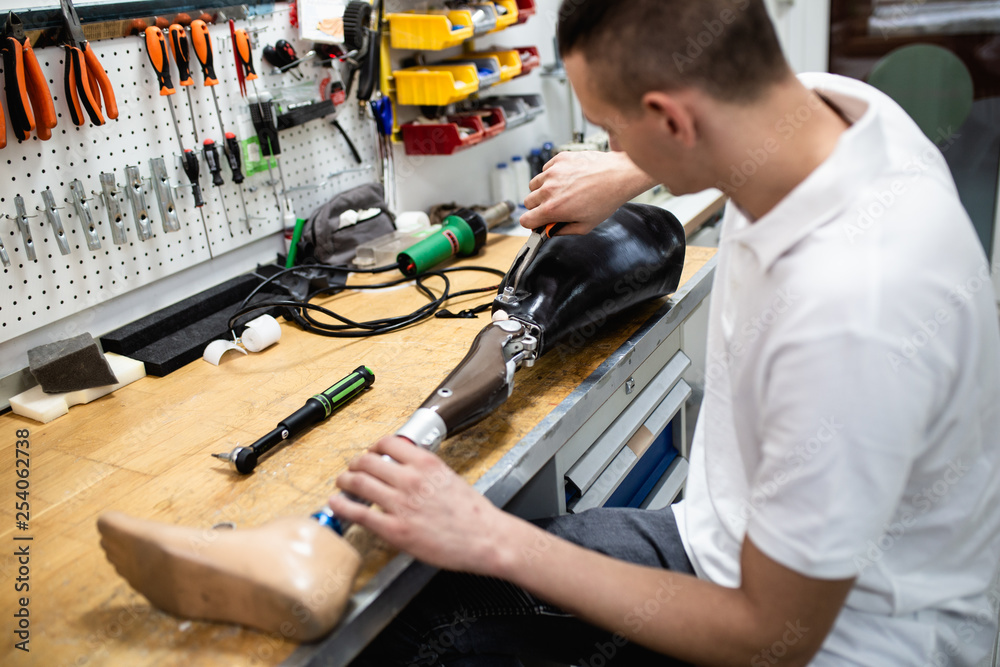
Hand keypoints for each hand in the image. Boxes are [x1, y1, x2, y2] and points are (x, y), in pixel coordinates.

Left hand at [329, 436, 514, 575]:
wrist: (486, 538)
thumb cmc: (473, 513)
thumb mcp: (450, 478)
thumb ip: (426, 471)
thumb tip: (407, 468)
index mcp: (426, 463)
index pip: (389, 443)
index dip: (374, 447)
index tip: (371, 452)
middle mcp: (411, 479)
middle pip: (367, 461)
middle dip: (355, 463)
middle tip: (352, 469)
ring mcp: (401, 504)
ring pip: (359, 483)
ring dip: (345, 481)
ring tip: (342, 483)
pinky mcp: (395, 529)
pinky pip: (360, 513)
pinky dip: (342, 506)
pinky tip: (336, 504)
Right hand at [520, 151, 656, 233]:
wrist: (618, 175)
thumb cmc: (605, 199)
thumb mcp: (585, 226)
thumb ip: (562, 230)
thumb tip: (549, 231)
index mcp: (553, 209)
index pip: (525, 220)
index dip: (531, 223)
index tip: (537, 222)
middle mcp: (549, 190)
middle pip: (527, 202)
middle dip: (537, 207)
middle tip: (553, 206)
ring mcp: (553, 172)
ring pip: (534, 184)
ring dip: (542, 190)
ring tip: (560, 191)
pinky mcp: (559, 159)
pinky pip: (545, 169)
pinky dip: (552, 175)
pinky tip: (566, 178)